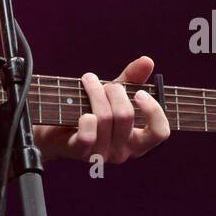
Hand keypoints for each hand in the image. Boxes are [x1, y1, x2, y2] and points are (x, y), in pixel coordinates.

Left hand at [33, 55, 169, 164]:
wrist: (54, 128)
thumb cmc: (90, 109)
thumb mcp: (113, 94)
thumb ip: (132, 79)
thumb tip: (147, 61)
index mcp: (137, 140)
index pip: (160, 132)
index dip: (153, 110)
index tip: (140, 93)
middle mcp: (123, 151)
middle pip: (125, 115)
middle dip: (114, 91)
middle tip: (103, 83)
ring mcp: (102, 154)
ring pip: (104, 117)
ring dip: (94, 92)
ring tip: (88, 81)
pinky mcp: (81, 153)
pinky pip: (88, 135)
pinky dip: (85, 118)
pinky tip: (81, 109)